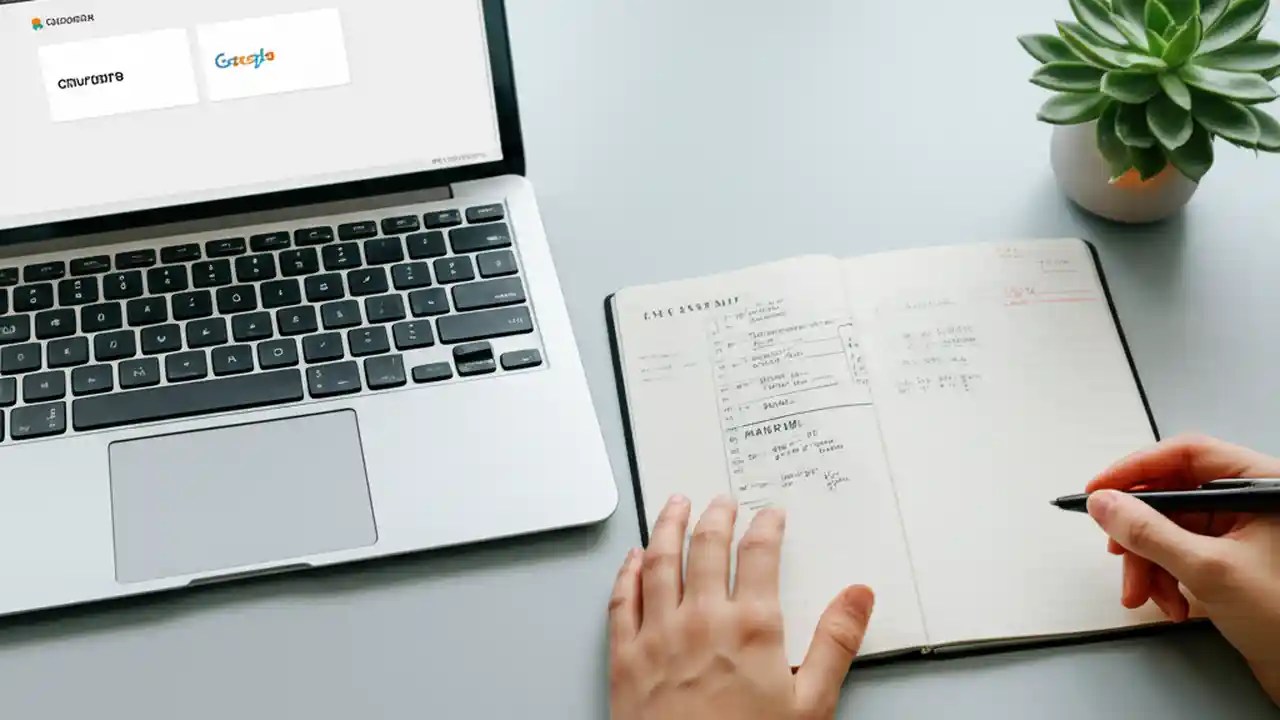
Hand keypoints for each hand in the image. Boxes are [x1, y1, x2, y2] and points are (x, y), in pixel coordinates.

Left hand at [609, 494, 874, 719]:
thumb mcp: (811, 705)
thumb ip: (836, 644)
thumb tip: (860, 595)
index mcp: (751, 626)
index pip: (759, 554)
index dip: (766, 526)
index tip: (770, 514)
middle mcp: (700, 619)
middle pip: (705, 547)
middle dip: (716, 517)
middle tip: (722, 501)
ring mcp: (657, 634)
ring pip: (659, 562)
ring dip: (668, 527)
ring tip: (676, 505)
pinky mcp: (625, 656)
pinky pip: (622, 599)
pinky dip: (627, 572)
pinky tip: (633, 558)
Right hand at [1086, 434, 1279, 703]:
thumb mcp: (1208, 570)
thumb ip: (1150, 533)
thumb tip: (1104, 503)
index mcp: (1262, 486)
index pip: (1188, 455)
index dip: (1137, 469)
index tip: (1099, 490)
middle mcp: (1251, 503)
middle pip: (1173, 495)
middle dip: (1140, 533)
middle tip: (1118, 554)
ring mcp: (1242, 531)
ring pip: (1172, 529)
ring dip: (1149, 563)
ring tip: (1145, 596)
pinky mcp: (1232, 559)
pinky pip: (1182, 554)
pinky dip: (1167, 577)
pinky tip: (1172, 604)